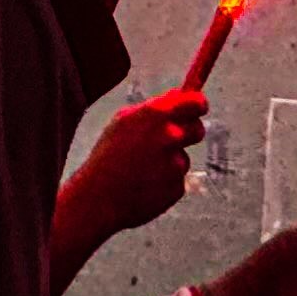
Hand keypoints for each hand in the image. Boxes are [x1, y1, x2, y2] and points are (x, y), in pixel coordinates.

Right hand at [70, 89, 202, 236]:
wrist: (97, 199)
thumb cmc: (108, 155)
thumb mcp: (123, 122)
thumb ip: (154, 108)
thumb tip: (179, 96)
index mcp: (155, 114)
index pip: (195, 103)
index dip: (199, 105)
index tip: (199, 108)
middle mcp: (169, 136)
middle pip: (197, 129)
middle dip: (190, 132)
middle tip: (173, 139)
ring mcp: (175, 163)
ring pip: (183, 157)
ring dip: (170, 161)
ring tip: (143, 170)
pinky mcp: (177, 188)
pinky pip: (177, 180)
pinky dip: (165, 182)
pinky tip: (145, 186)